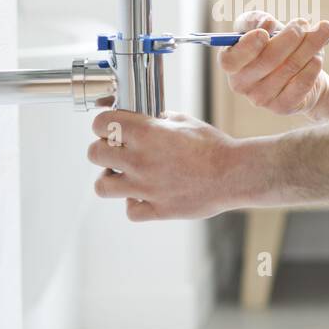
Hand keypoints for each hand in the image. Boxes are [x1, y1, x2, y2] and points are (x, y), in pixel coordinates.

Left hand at [87, 108, 255, 220]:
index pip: (100, 123)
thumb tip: (145, 118)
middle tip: (115, 151)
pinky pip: (130, 211)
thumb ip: (159, 120)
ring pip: (102, 186)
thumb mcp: (184, 121)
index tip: (108, 127)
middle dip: (102, 149)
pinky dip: (135, 204)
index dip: (102, 123)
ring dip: (110, 179)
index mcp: (147, 132)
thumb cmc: (213, 146)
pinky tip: (145, 195)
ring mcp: (146, 187)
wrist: (234, 174)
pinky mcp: (157, 209)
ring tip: (123, 176)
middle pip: (93, 153)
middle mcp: (140, 159)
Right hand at [218, 11, 328, 116]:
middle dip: (289, 37)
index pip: (230, 60)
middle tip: (303, 22)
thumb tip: (266, 23)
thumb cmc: (278, 43)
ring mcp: (260, 98)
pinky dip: (311, 69)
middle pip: (266, 61)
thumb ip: (258, 19)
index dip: (247, 47)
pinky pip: (299, 86)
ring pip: (288, 69)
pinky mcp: (281, 107)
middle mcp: (241, 83)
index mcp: (231, 62)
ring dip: (308, 46)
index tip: (264, 33)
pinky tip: (317, 57)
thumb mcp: (265, 26)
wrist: (304, 71)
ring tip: (323, 30)